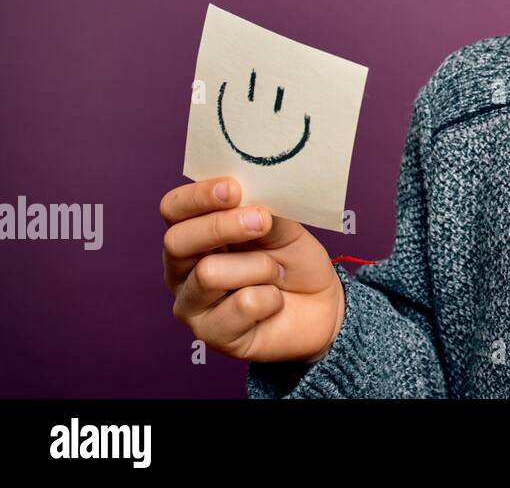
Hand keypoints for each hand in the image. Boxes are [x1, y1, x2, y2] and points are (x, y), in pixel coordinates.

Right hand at [161, 175, 344, 363]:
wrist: (321, 306)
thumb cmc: (293, 260)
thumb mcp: (282, 227)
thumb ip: (260, 210)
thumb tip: (246, 197)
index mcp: (194, 234)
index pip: (173, 209)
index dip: (197, 197)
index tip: (233, 188)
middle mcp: (182, 269)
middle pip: (176, 241)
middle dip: (222, 226)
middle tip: (262, 221)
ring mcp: (191, 304)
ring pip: (209, 273)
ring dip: (259, 267)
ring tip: (277, 273)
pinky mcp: (210, 335)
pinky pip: (242, 305)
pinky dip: (271, 298)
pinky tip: (275, 301)